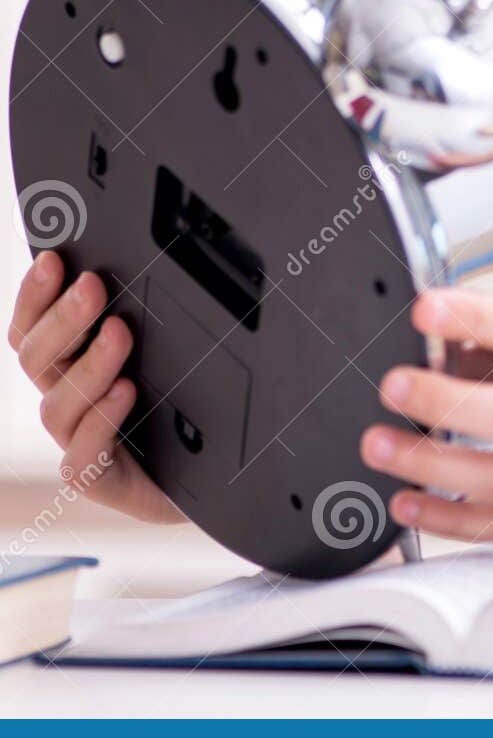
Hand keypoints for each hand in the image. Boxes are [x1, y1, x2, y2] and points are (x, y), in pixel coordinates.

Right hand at [7, 253, 185, 523]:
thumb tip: (132, 267)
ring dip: (90, 364)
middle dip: (63, 318)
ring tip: (120, 333)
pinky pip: (83, 455)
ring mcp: (78, 440)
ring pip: (58, 404)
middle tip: (92, 285)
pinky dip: (102, 420)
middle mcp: (68, 401)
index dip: (35, 294)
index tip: (55, 259)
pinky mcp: (96, 478)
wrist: (214, 474)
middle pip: (37, 357)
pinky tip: (126, 392)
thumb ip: (144, 318)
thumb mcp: (169, 353)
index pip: (34, 328)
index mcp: (72, 366)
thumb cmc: (187, 408)